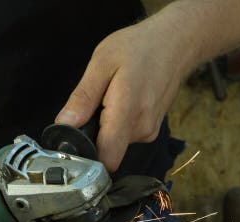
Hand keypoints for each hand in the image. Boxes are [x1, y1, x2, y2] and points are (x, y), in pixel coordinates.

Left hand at [55, 14, 193, 171]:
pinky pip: (124, 136)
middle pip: (106, 152)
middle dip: (92, 134)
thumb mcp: (102, 63)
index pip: (106, 159)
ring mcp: (148, 132)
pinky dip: (117, 123)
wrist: (175, 43)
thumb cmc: (140, 47)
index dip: (86, 156)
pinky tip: (123, 100)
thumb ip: (83, 97)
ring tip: (112, 97)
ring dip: (105, 126)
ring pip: (114, 144)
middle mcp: (141, 129)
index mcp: (127, 113)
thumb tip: (64, 124)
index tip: (75, 140)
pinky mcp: (150, 130)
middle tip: (95, 104)